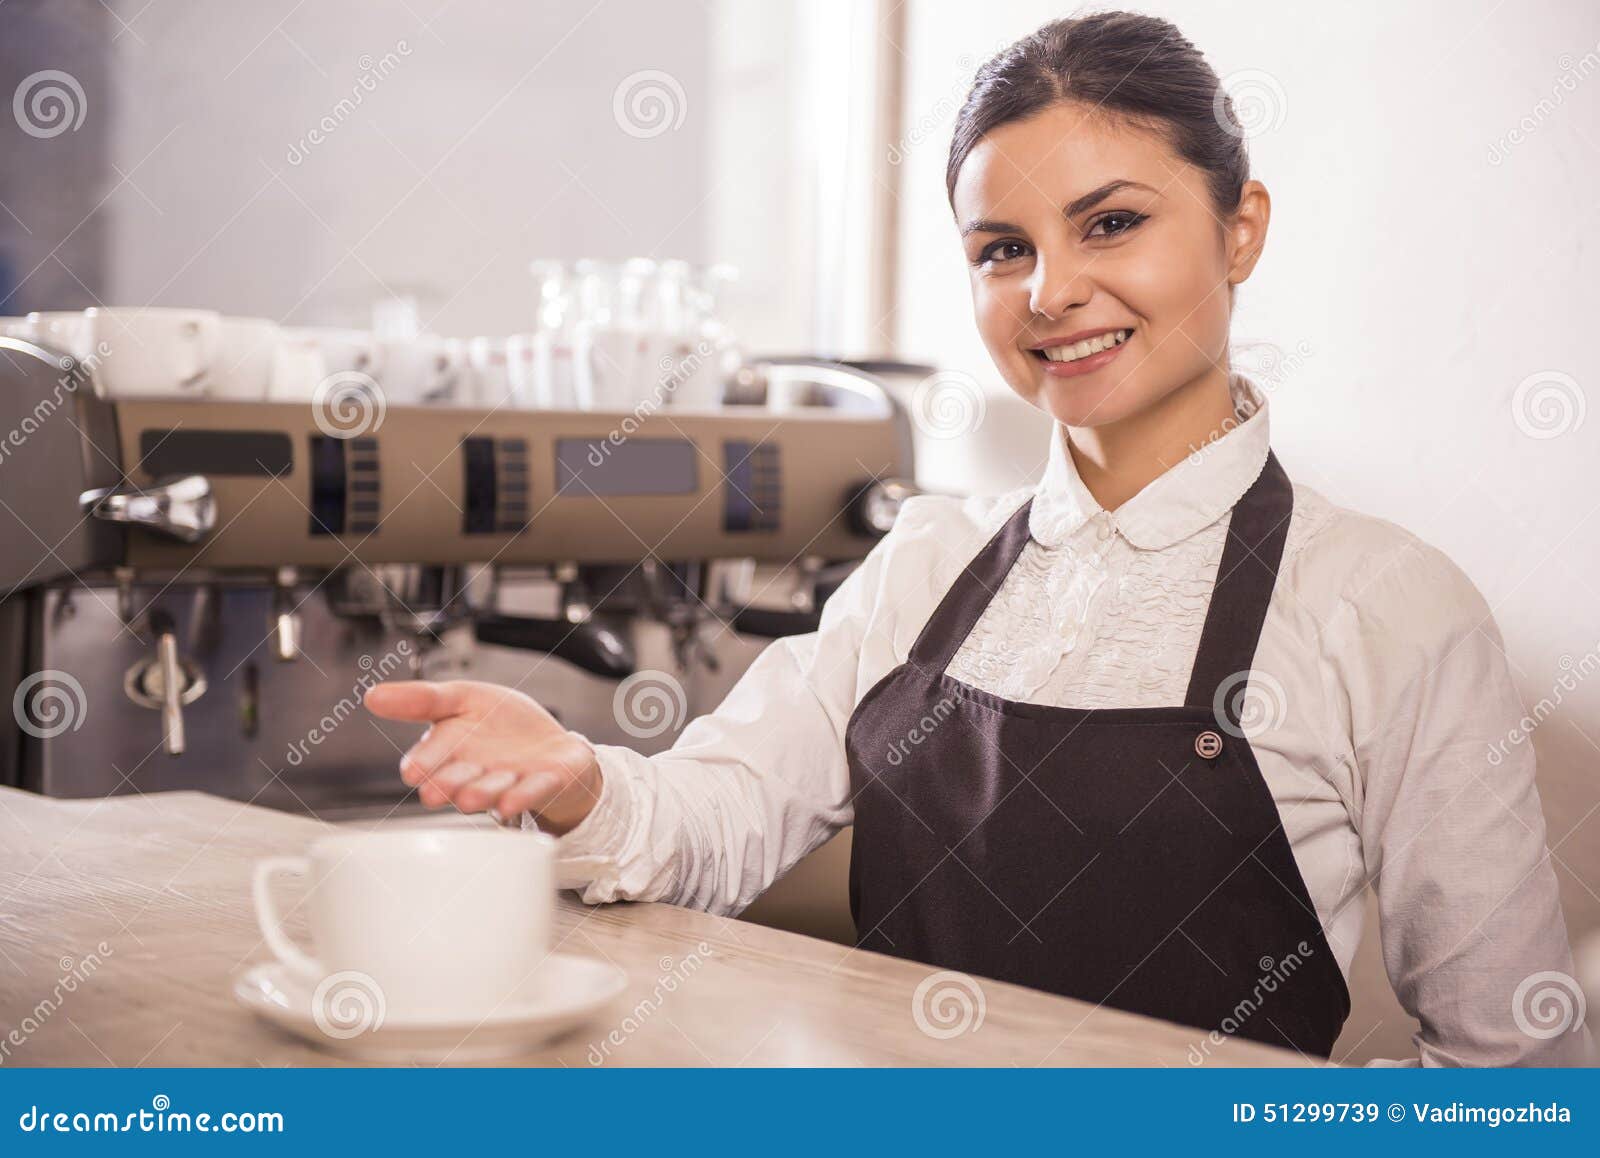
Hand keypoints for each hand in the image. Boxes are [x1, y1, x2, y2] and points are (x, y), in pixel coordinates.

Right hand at [362, 679, 602, 833]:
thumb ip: (422, 699)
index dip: (422, 764)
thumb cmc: (501, 725)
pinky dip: (523, 795)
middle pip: (457, 781)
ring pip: (492, 791)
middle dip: (448, 784)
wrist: (551, 742)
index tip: (413, 770)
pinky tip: (511, 800)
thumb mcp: (462, 698)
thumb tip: (372, 696)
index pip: (429, 760)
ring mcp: (510, 782)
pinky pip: (534, 791)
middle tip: (437, 790)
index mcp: (451, 752)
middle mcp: (476, 774)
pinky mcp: (544, 784)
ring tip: (472, 797)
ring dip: (482, 793)